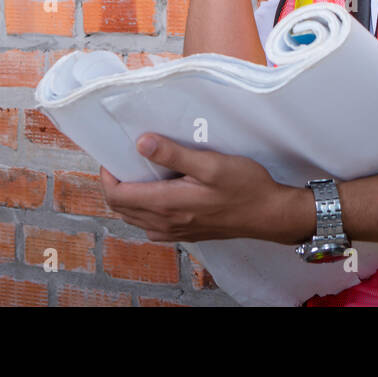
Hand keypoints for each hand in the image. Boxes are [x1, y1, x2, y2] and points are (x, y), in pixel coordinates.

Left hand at [99, 134, 298, 243]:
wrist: (269, 214)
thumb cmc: (245, 187)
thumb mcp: (211, 163)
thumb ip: (174, 154)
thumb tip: (142, 142)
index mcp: (168, 204)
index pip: (118, 196)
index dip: (107, 176)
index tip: (113, 157)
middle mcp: (167, 222)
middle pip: (122, 208)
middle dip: (114, 185)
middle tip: (122, 162)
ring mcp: (176, 231)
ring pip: (135, 218)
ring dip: (128, 198)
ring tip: (137, 174)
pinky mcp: (187, 233)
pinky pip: (152, 226)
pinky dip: (144, 210)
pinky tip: (158, 194)